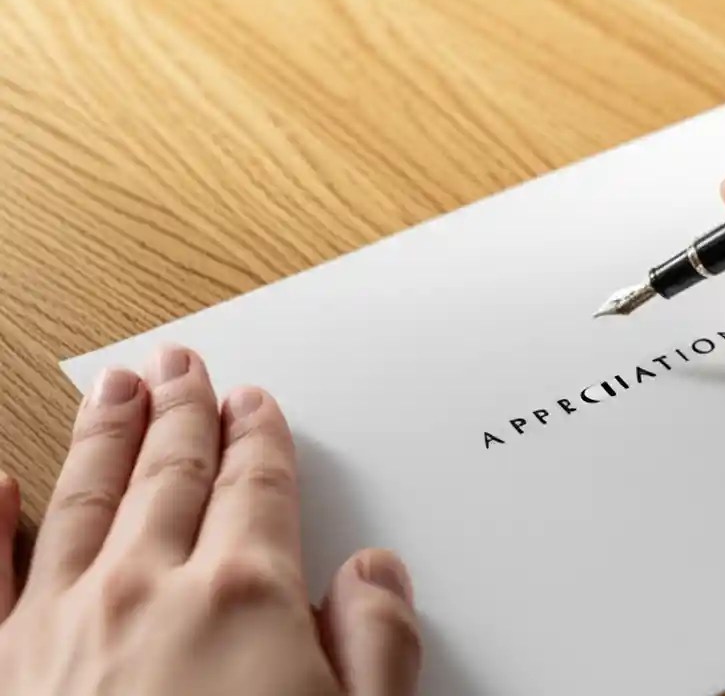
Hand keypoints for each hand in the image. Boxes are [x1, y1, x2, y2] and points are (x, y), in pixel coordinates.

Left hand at [0, 346, 420, 695]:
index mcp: (245, 600)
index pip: (258, 487)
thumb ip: (381, 646)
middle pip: (173, 473)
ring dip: (104, 433)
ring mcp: (57, 628)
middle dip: (183, 412)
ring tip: (117, 386)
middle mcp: (148, 592)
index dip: (260, 438)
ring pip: (86, 498)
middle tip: (185, 365)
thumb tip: (375, 574)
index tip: (257, 404)